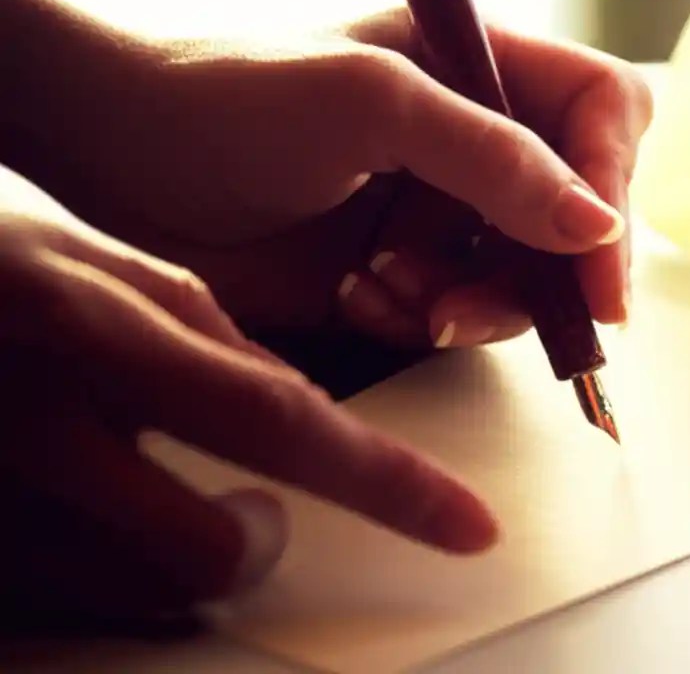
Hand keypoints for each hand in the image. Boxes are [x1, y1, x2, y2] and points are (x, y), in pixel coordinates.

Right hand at [0, 164, 496, 620]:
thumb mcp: (93, 265)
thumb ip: (196, 335)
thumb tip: (288, 410)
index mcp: (98, 325)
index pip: (290, 422)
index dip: (394, 487)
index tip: (469, 529)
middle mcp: (38, 409)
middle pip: (207, 550)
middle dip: (250, 546)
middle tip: (257, 524)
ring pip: (136, 593)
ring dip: (166, 558)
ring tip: (132, 488)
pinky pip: (61, 601)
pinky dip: (93, 567)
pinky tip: (69, 505)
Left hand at [32, 10, 651, 349]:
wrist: (117, 159)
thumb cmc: (229, 97)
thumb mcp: (373, 107)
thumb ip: (494, 160)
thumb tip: (599, 226)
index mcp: (481, 65)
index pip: (601, 111)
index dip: (614, 182)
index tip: (599, 268)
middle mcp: (476, 137)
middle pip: (578, 209)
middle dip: (547, 269)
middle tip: (503, 312)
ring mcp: (445, 209)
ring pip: (525, 277)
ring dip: (476, 303)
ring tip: (396, 292)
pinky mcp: (409, 270)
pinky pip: (462, 314)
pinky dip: (424, 319)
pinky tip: (364, 294)